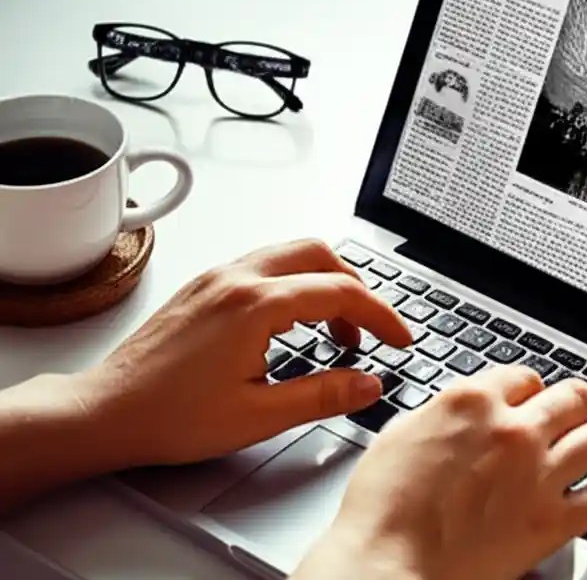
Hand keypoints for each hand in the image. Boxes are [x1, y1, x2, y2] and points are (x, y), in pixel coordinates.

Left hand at [74, 239, 411, 468]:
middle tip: (372, 328)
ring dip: (325, 283)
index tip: (399, 338)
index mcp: (255, 305)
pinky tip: (293, 325)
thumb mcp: (258, 415)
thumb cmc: (166, 415)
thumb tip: (368, 384)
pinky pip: (264, 266)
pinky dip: (294, 286)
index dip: (382, 316)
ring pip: (290, 255)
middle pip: (320, 254)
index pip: (342, 292)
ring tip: (337, 330)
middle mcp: (236, 279)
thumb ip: (324, 395)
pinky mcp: (203, 288)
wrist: (103, 413)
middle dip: (358, 287)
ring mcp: (216, 279)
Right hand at [292, 367, 586, 579]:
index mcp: (473, 402)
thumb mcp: (403, 434)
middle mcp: (514, 430)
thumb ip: (446, 414)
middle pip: (574, 397)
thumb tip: (465, 411)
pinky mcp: (553, 520)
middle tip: (580, 413)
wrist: (387, 564)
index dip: (530, 391)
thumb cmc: (382, 509)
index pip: (525, 377)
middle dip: (577, 404)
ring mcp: (540, 474)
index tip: (532, 401)